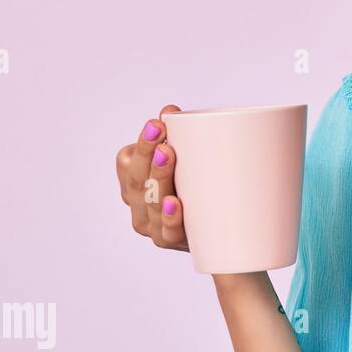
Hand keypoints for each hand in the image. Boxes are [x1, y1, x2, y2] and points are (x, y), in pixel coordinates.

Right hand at [115, 106, 189, 250]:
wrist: (223, 235)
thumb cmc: (201, 190)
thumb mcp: (192, 162)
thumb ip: (182, 138)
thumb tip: (170, 110)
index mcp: (136, 179)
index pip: (128, 160)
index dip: (142, 143)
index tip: (159, 123)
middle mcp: (139, 202)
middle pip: (137, 179)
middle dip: (148, 155)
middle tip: (165, 137)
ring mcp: (152, 225)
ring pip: (150, 202)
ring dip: (158, 178)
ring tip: (168, 156)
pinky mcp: (171, 242)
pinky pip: (168, 231)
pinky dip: (169, 217)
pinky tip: (173, 203)